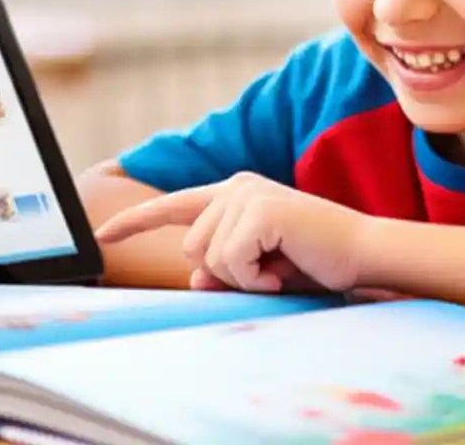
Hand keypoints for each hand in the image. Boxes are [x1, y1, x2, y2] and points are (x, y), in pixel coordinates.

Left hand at [94, 172, 369, 292]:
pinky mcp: (258, 209)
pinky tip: (283, 268)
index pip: (172, 207)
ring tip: (280, 267)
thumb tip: (196, 278)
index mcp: (232, 193)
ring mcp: (245, 194)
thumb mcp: (259, 269)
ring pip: (208, 258)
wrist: (362, 255)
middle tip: (269, 273)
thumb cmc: (315, 262)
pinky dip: (255, 278)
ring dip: (243, 277)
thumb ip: (223, 269)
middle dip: (225, 274)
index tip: (102, 237)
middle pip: (190, 248)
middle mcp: (234, 186)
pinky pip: (231, 262)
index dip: (133, 222)